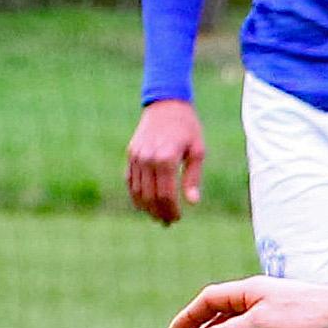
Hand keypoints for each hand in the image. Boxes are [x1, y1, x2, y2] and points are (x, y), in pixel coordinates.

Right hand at [126, 99, 205, 223]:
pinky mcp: (130, 154)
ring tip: (157, 217)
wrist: (166, 105)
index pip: (166, 194)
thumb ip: (192, 177)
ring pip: (137, 190)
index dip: (170, 210)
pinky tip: (144, 204)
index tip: (176, 219)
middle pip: (150, 195)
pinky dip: (135, 195)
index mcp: (166, 158)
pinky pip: (130, 180)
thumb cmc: (187, 128)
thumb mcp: (198, 151)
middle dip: (158, 212)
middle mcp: (147, 158)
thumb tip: (192, 202)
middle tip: (168, 223)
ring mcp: (136, 156)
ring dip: (146, 207)